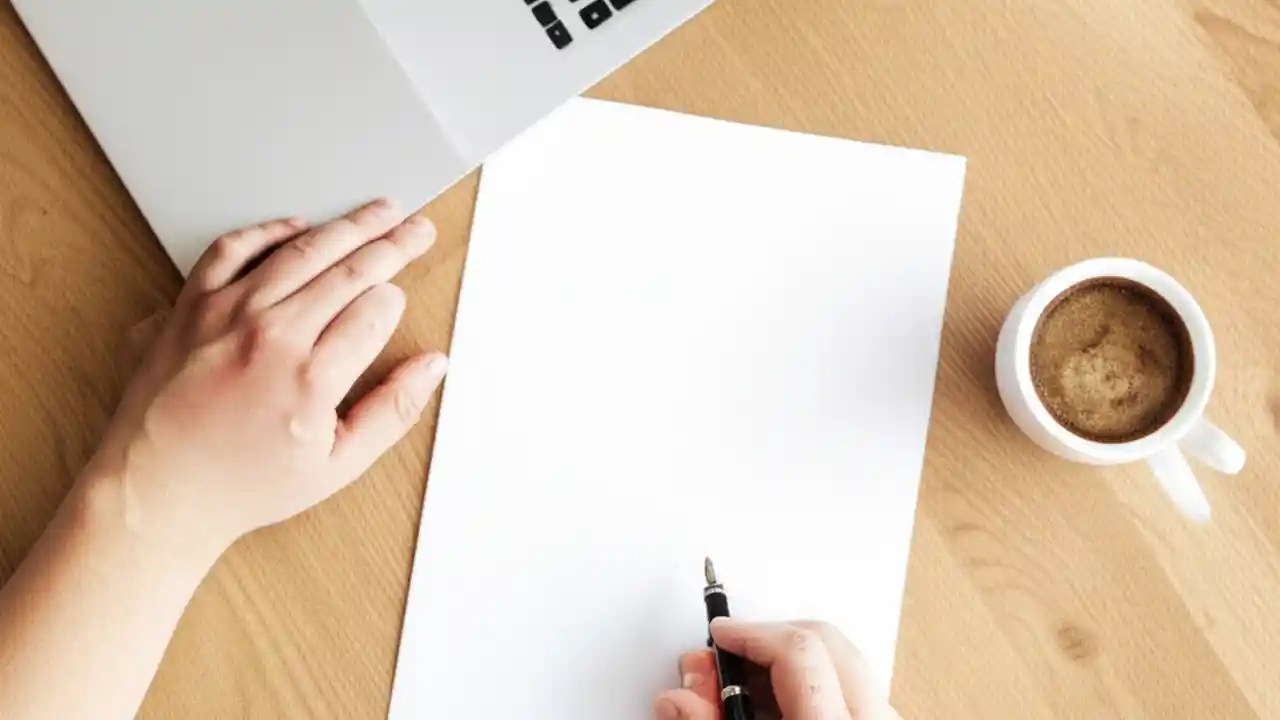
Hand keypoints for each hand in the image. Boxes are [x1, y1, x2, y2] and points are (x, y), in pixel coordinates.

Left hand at [80, 199, 446, 559]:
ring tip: (379, 211)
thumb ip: (394, 411)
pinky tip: (299, 225)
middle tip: (418, 227)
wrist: (157, 490)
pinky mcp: (192, 306)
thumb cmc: (243, 484)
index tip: (399, 300)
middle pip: (349, 269)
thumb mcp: (338, 466)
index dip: (395, 301)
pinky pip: (233, 249)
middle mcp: (270, 336)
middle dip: (393, 243)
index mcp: (311, 378)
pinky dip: (269, 231)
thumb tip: (432, 366)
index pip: (375, 310)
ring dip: (348, 226)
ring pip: (302, 250)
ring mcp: (227, 314)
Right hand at [654, 619, 900, 719]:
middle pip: (827, 641)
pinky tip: (781, 709)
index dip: (747, 633)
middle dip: (768, 637)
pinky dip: (815, 686)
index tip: (718, 636)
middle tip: (727, 656)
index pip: (797, 650)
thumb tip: (680, 697)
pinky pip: (857, 689)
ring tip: (748, 690)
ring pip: (845, 662)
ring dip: (792, 663)